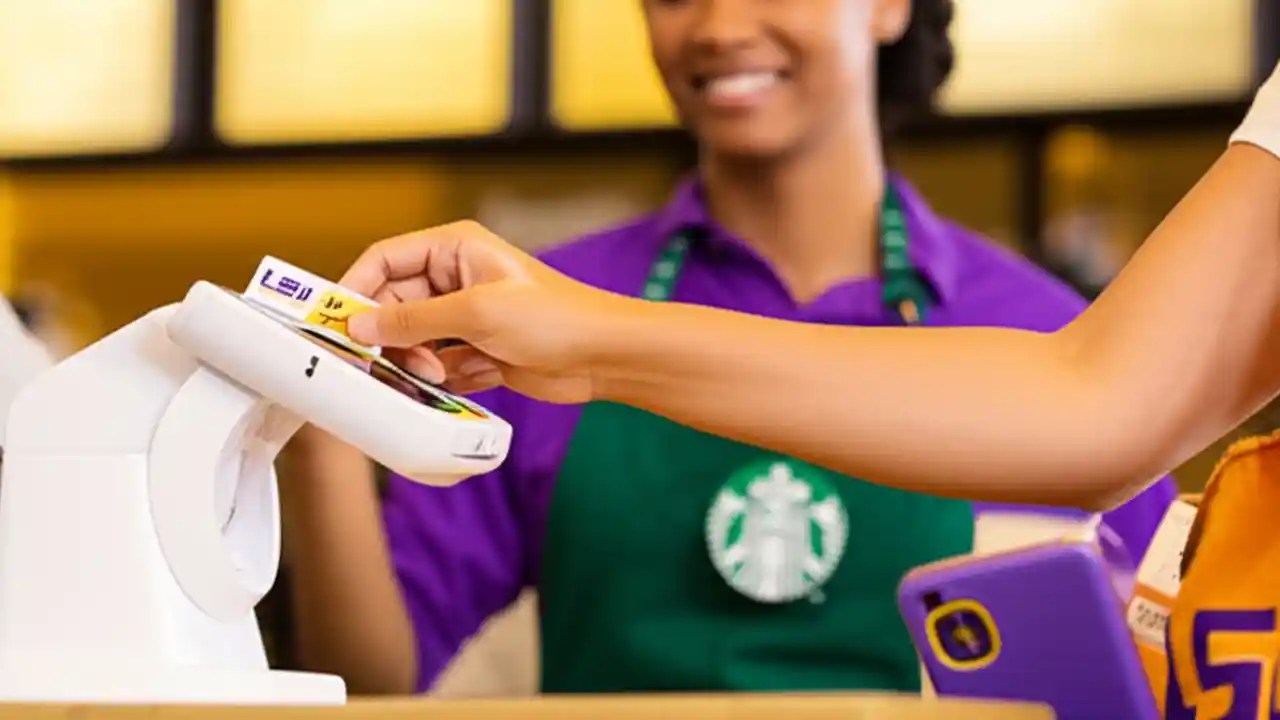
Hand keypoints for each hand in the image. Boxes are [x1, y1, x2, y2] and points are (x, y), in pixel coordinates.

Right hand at [342, 220, 619, 403]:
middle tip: (401, 364)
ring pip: (412, 340)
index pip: (383, 260)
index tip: (335, 324)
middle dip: (394, 338)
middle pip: (392, 306)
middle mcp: (454, 277)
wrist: (603, 356)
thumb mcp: (475, 314)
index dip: (354, 289)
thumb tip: (358, 325)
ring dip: (421, 362)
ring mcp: (464, 315)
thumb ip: (412, 320)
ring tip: (444, 375)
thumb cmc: (554, 318)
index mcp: (453, 249)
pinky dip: (446, 376)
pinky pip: (437, 363)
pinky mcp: (476, 348)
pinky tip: (476, 377)